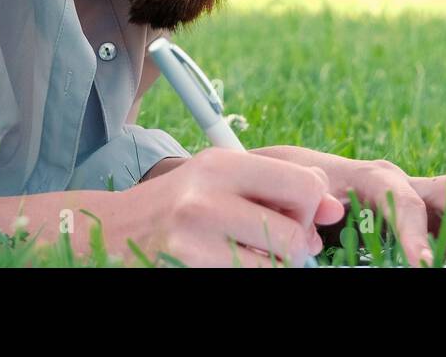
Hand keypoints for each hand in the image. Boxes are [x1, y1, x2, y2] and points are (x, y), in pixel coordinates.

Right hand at [125, 147, 346, 265]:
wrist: (110, 231)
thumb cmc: (176, 205)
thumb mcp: (220, 179)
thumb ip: (278, 186)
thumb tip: (335, 207)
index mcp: (220, 165)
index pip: (305, 185)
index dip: (310, 207)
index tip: (293, 215)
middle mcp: (206, 200)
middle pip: (295, 237)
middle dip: (293, 247)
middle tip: (269, 243)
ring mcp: (194, 242)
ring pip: (275, 268)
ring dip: (270, 267)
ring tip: (243, 253)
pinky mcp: (188, 271)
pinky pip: (248, 279)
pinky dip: (247, 274)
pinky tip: (224, 263)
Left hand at [250, 145, 445, 265]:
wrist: (299, 173)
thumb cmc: (300, 188)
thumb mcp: (301, 200)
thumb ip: (307, 215)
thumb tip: (313, 242)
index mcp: (375, 178)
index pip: (408, 203)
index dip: (417, 236)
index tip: (422, 265)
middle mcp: (406, 182)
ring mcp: (419, 193)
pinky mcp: (424, 209)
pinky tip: (437, 258)